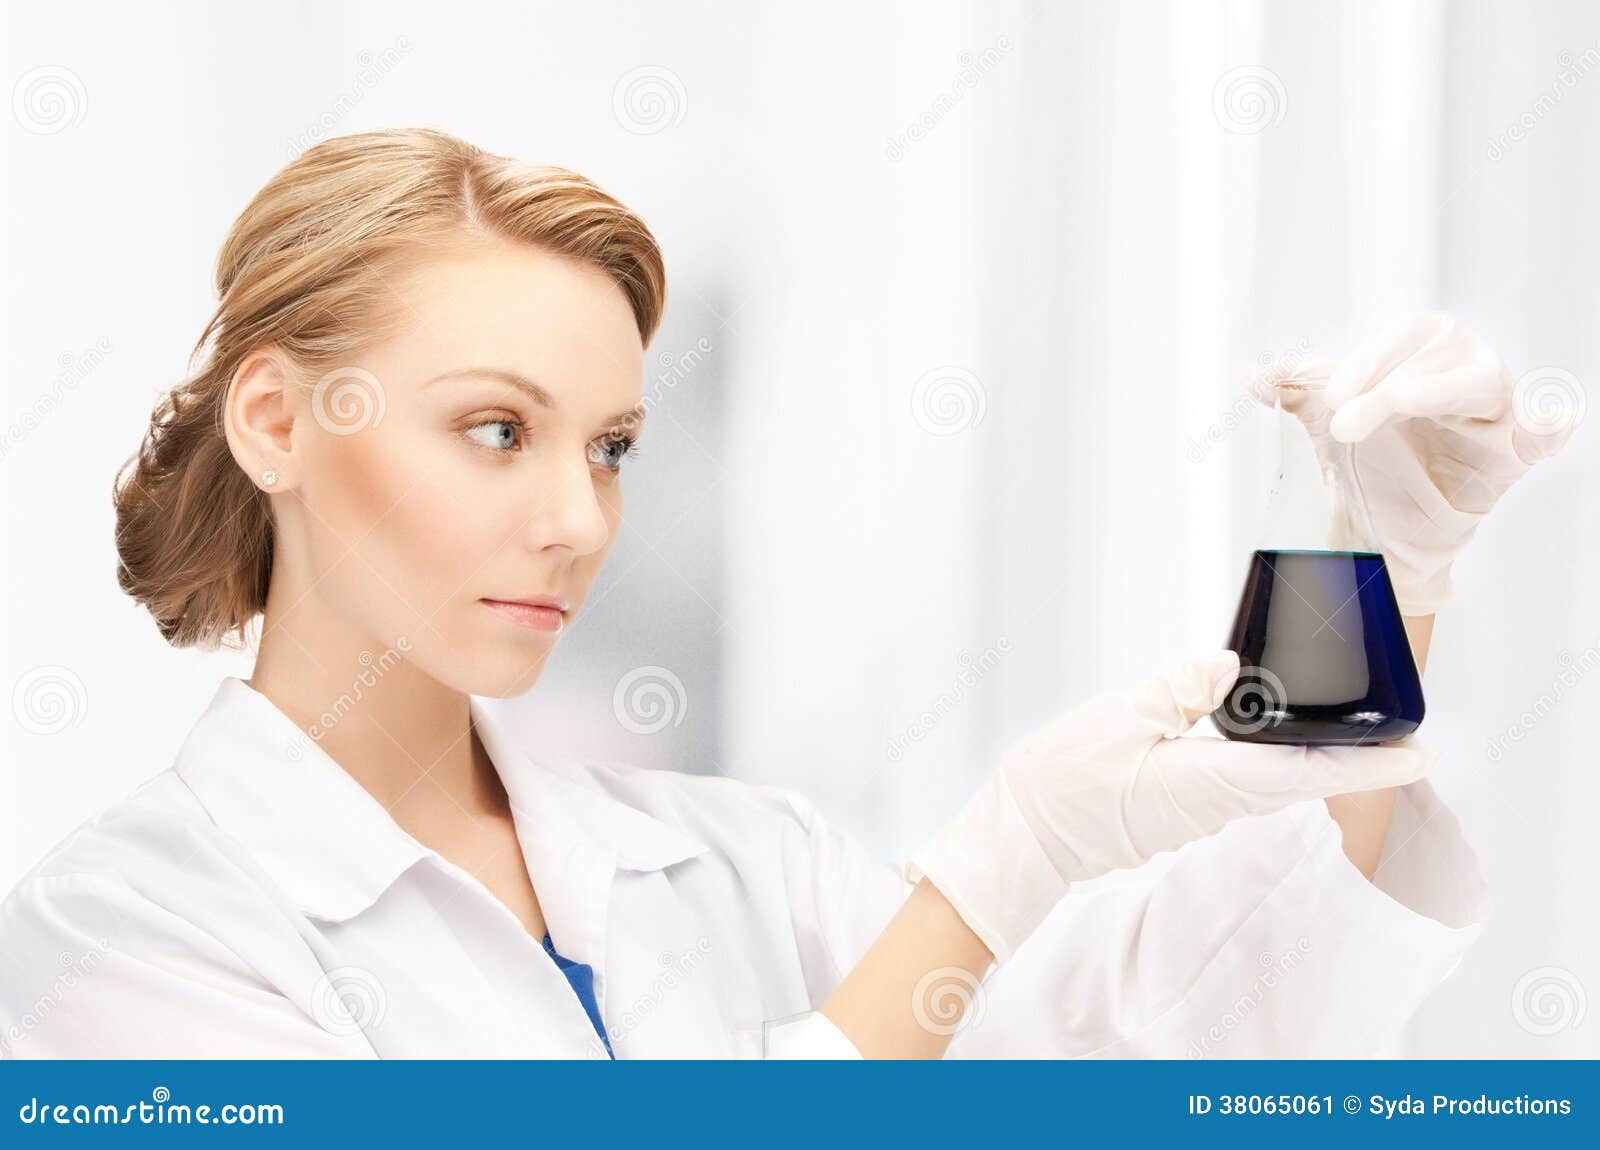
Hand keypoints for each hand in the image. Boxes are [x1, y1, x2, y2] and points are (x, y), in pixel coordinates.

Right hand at [904, 651, 1436, 961]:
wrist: (1019, 839)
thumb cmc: (1058, 785)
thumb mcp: (1119, 717)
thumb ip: (1180, 688)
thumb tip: (1231, 665)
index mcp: (1207, 781)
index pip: (1307, 771)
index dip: (1369, 761)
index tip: (1421, 753)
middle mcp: (1213, 805)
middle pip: (1300, 777)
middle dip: (1352, 753)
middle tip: (1398, 727)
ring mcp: (1195, 814)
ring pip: (1271, 781)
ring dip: (1311, 755)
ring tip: (1343, 723)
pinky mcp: (1176, 812)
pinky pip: (1237, 784)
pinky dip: (1266, 758)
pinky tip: (1262, 732)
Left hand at [1251, 313, 1576, 614]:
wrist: (1382, 527)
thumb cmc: (1366, 460)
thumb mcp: (1323, 423)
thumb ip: (1294, 394)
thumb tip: (1252, 374)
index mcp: (1422, 350)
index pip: (1405, 333)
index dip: (1367, 358)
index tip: (1330, 396)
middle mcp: (1462, 369)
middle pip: (1440, 352)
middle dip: (1387, 383)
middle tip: (1345, 423)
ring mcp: (1492, 411)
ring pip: (1481, 381)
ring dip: (1438, 389)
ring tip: (1405, 402)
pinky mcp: (1511, 455)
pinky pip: (1542, 434)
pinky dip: (1549, 424)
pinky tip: (1548, 421)